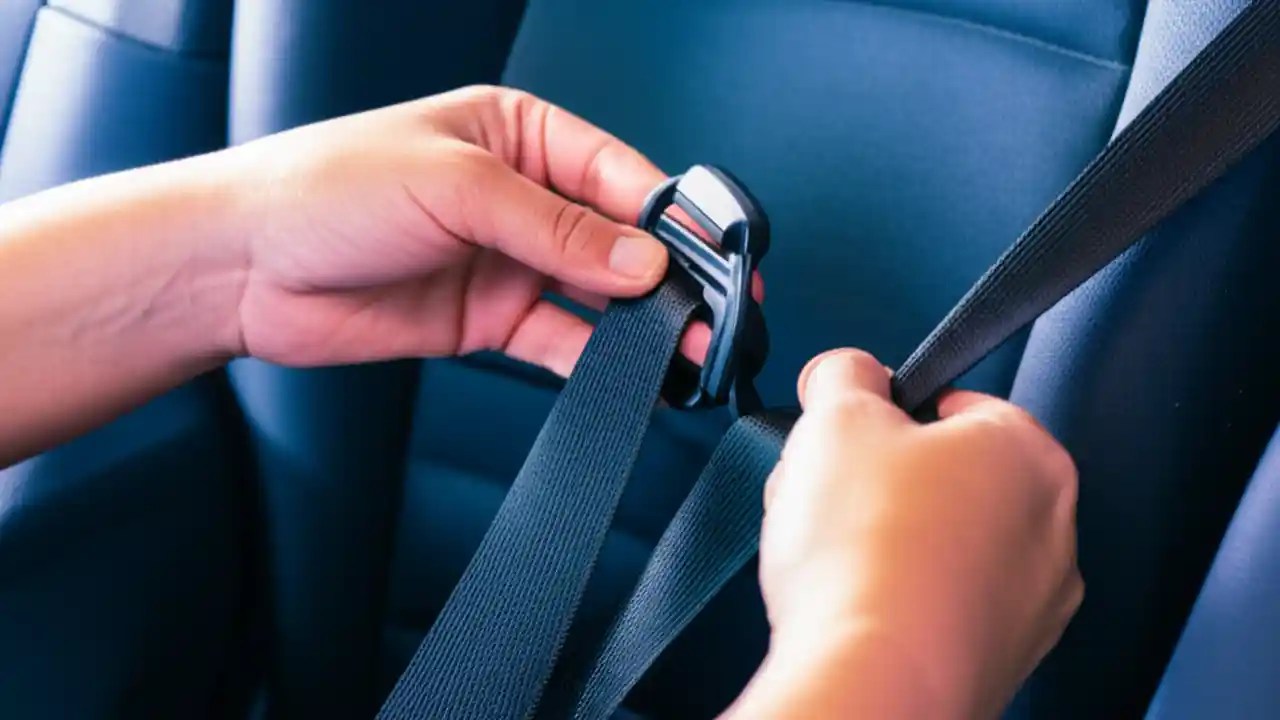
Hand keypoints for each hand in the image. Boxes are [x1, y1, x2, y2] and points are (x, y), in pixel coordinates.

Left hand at [225, 85, 704, 374]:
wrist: (242, 267)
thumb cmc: (327, 190)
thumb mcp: (454, 186)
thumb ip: (554, 227)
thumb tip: (642, 260)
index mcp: (520, 134)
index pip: (620, 172)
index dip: (672, 215)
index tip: (715, 255)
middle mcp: (522, 196)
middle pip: (620, 236)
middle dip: (671, 274)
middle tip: (721, 311)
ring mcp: (507, 261)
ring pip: (600, 294)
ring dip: (647, 323)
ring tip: (695, 351)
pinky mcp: (489, 319)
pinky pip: (561, 340)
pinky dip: (600, 359)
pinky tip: (637, 376)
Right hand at [737, 349, 1081, 718]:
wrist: (872, 679)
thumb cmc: (867, 551)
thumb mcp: (836, 417)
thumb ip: (844, 375)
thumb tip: (847, 373)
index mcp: (1027, 453)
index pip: (958, 405)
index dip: (890, 415)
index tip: (852, 433)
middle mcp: (1050, 530)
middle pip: (950, 478)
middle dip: (884, 481)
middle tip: (831, 495)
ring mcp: (1033, 606)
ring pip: (945, 548)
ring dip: (890, 543)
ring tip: (830, 557)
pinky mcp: (1000, 663)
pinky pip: (943, 609)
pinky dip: (902, 602)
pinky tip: (853, 605)